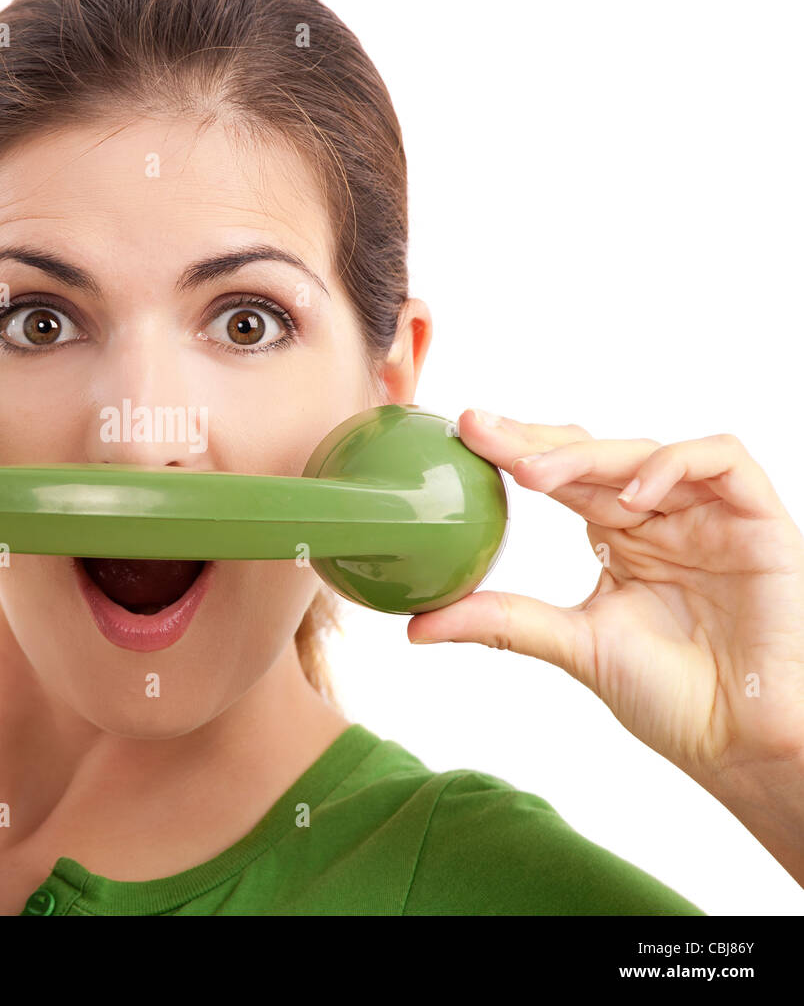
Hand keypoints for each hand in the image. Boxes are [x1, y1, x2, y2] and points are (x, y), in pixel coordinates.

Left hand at [408, 409, 803, 794]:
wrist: (745, 743)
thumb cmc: (675, 698)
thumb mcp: (574, 645)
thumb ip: (504, 622)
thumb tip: (416, 625)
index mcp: (620, 536)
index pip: (563, 477)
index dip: (515, 452)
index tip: (462, 435)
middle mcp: (662, 516)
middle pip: (595, 455)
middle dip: (535, 441)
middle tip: (479, 431)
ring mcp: (710, 514)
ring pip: (647, 450)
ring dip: (588, 456)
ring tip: (534, 474)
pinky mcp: (758, 520)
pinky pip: (722, 460)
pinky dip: (673, 465)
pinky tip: (630, 496)